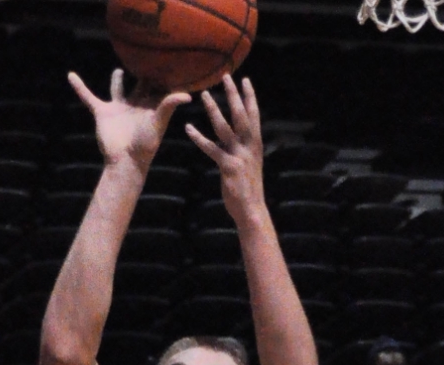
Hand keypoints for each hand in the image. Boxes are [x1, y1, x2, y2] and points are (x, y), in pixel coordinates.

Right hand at [68, 69, 189, 169]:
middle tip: (148, 55)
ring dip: (117, 80)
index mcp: (151, 106)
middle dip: (144, 73)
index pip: (159, 87)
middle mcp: (136, 105)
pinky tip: (71, 75)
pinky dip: (80, 88)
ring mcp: (119, 108)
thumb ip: (169, 105)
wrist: (125, 160)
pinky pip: (89, 97)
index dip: (164, 76)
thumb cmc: (146, 143)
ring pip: (118, 89)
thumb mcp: (159, 121)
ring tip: (120, 68)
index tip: (171, 60)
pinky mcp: (103, 113)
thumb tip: (188, 95)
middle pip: (140, 85)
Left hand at [185, 75, 264, 226]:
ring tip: (204, 95)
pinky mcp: (228, 167)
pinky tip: (188, 128)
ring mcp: (239, 156)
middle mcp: (249, 146)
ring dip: (214, 110)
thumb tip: (238, 137)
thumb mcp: (250, 164)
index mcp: (255, 144)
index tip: (246, 79)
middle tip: (226, 76)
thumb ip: (244, 148)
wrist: (251, 209)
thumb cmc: (249, 188)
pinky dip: (199, 138)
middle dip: (233, 95)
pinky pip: (211, 149)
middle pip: (241, 115)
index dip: (250, 97)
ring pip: (225, 128)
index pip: (254, 115)